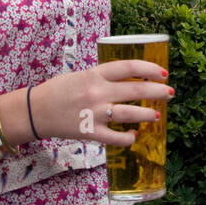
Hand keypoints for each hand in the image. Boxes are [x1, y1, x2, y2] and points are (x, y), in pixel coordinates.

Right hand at [31, 59, 173, 146]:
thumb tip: (129, 79)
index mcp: (95, 74)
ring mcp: (95, 113)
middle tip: (170, 93)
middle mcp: (98, 92)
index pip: (130, 67)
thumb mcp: (81, 75)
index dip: (150, 69)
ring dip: (148, 114)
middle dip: (157, 91)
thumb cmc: (58, 90)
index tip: (163, 73)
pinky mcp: (90, 132)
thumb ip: (103, 77)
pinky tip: (134, 135)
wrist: (35, 111)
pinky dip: (128, 137)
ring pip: (130, 113)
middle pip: (136, 89)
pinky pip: (115, 137)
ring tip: (156, 114)